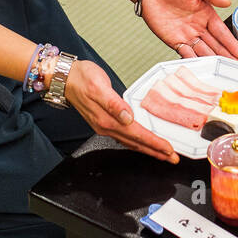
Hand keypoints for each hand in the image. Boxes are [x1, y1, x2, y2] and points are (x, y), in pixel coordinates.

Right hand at [64, 60, 178, 163]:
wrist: (65, 78)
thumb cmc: (81, 78)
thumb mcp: (99, 86)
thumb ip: (113, 103)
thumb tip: (127, 116)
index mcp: (108, 119)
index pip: (137, 135)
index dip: (154, 143)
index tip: (168, 149)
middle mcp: (106, 126)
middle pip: (136, 143)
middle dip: (156, 152)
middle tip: (172, 159)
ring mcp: (105, 126)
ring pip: (131, 142)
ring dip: (148, 149)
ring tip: (162, 154)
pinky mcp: (104, 122)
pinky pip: (125, 137)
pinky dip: (138, 142)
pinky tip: (143, 143)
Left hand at [140, 0, 237, 59]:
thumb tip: (227, 2)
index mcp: (206, 14)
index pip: (222, 32)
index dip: (231, 43)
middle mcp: (198, 27)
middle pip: (215, 45)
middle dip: (226, 56)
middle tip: (236, 67)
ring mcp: (186, 35)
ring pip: (202, 51)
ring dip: (212, 61)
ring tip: (221, 70)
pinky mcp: (173, 41)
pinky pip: (185, 53)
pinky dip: (193, 61)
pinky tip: (201, 68)